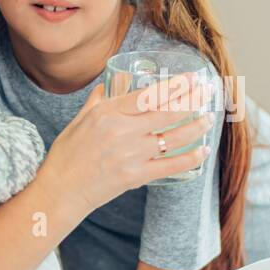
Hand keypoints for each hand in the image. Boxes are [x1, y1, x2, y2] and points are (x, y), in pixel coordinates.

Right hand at [38, 74, 215, 214]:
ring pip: (172, 137)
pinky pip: (170, 166)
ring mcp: (130, 155)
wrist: (60, 190)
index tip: (191, 79)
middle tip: (207, 93)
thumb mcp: (78, 121)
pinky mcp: (135, 176)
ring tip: (209, 118)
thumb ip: (95, 103)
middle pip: (166, 112)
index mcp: (107, 113)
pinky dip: (189, 158)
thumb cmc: (66, 155)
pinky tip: (202, 151)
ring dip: (196, 126)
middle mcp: (121, 131)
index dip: (174, 86)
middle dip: (192, 100)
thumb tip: (106, 87)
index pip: (148, 95)